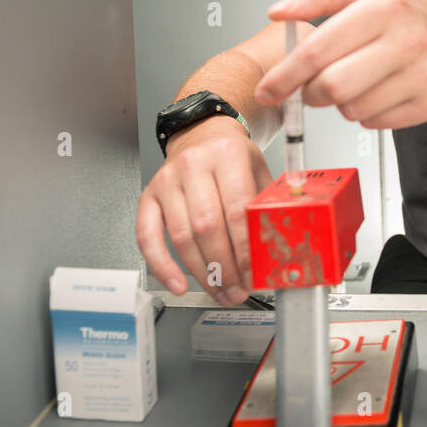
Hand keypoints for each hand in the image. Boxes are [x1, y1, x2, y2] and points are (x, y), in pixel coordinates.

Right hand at [135, 117, 272, 304]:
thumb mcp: (259, 170)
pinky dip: (162, 265)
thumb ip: (266, 206)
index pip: (237, 210)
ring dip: (202, 272)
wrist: (202, 135)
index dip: (244, 249)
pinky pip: (148, 236)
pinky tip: (178, 284)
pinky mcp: (148, 195)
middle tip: (238, 290)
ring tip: (220, 291)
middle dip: (224, 267)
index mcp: (227, 156)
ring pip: (181, 236)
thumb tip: (278, 250)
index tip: (254, 274)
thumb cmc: (233, 157)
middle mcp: (193, 165)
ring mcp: (166, 181)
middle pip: (207, 227)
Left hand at [255, 0, 426, 129]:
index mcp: (384, 7)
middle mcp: (407, 40)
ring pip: (352, 109)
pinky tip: (377, 91)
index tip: (269, 89)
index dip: (285, 75)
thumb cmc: (409, 14)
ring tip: (355, 81)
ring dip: (341, 103)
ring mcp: (422, 76)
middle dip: (311, 93)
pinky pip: (375, 123)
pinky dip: (365, 113)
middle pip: (332, 87)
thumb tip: (278, 11)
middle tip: (313, 86)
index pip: (318, 50)